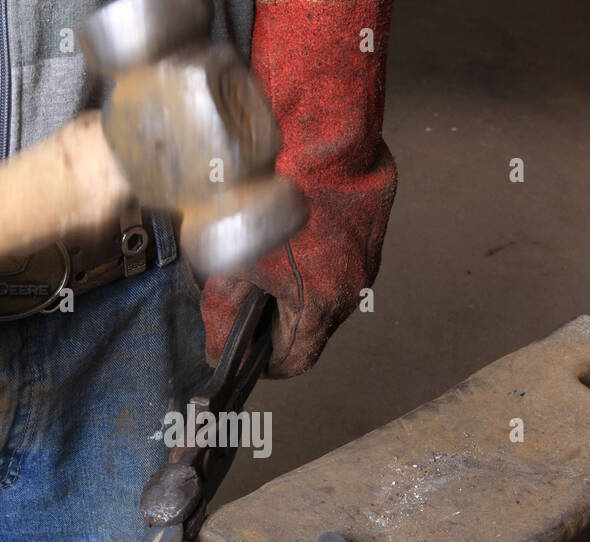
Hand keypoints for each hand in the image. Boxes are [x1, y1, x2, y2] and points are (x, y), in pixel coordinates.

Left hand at [200, 0, 396, 377]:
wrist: (319, 131)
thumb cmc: (276, 194)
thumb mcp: (233, 259)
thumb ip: (223, 310)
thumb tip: (216, 345)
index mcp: (320, 306)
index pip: (296, 360)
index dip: (266, 362)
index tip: (245, 353)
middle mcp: (353, 287)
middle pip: (313, 324)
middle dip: (279, 316)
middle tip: (247, 295)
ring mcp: (368, 254)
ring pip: (328, 285)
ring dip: (299, 278)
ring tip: (267, 252)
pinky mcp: (373, 221)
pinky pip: (342, 247)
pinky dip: (317, 245)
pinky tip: (293, 220)